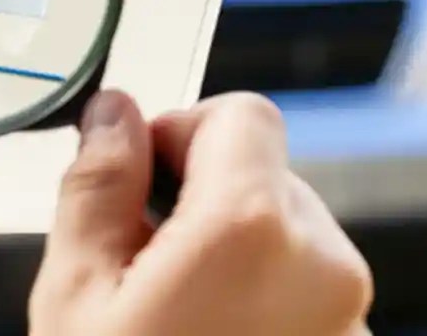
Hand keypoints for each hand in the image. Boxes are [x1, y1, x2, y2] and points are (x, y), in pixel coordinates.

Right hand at [30, 91, 371, 335]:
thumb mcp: (76, 294)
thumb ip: (98, 187)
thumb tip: (113, 115)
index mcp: (252, 231)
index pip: (241, 114)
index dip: (180, 135)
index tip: (142, 185)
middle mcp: (324, 266)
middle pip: (264, 174)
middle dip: (204, 201)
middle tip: (146, 265)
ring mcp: (350, 318)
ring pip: (285, 234)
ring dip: (234, 254)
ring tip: (180, 312)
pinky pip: (307, 291)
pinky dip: (264, 299)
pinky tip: (214, 333)